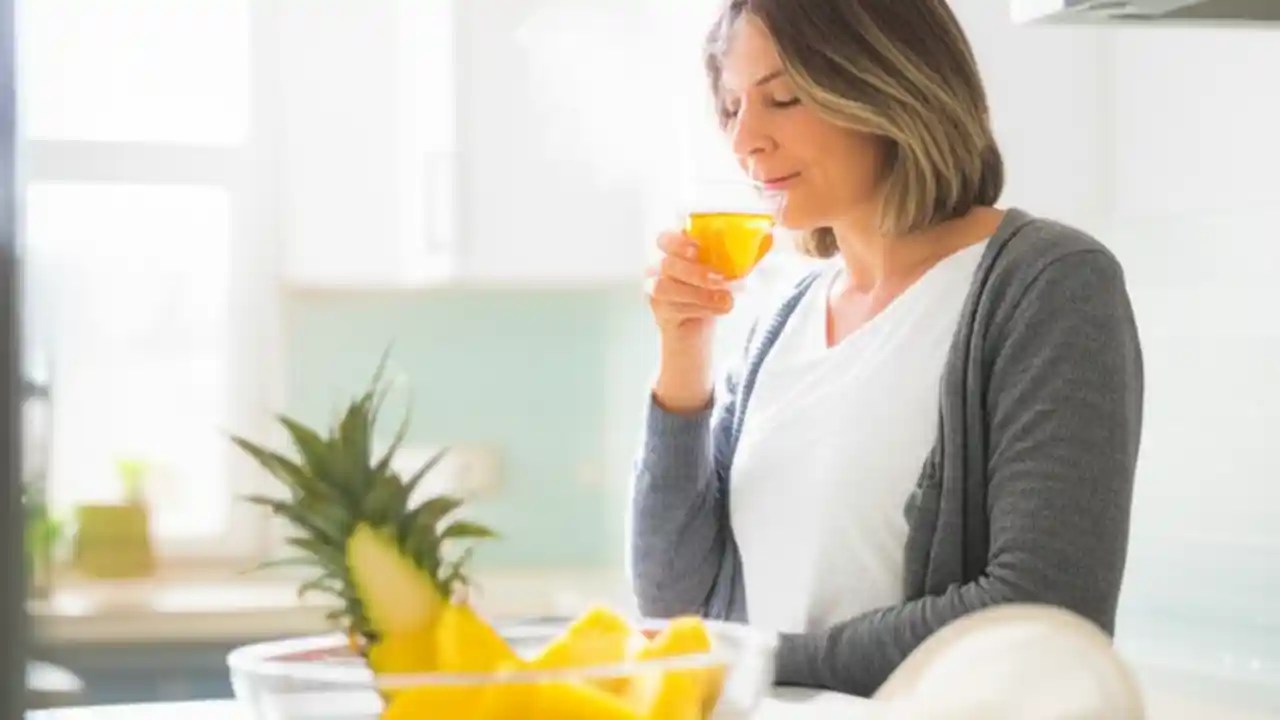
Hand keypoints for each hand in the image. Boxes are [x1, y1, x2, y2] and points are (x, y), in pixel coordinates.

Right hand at [645, 230, 734, 412]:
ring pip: (665, 286)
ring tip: (724, 299)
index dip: (678, 241)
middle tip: (720, 279)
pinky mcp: (660, 313)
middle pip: (667, 263)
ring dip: (698, 292)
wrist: (696, 336)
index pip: (665, 239)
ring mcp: (656, 292)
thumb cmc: (710, 298)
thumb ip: (740, 256)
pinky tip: (720, 309)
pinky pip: (674, 307)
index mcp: (676, 254)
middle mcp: (660, 270)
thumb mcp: (726, 274)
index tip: (698, 248)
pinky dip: (700, 308)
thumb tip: (769, 239)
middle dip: (695, 271)